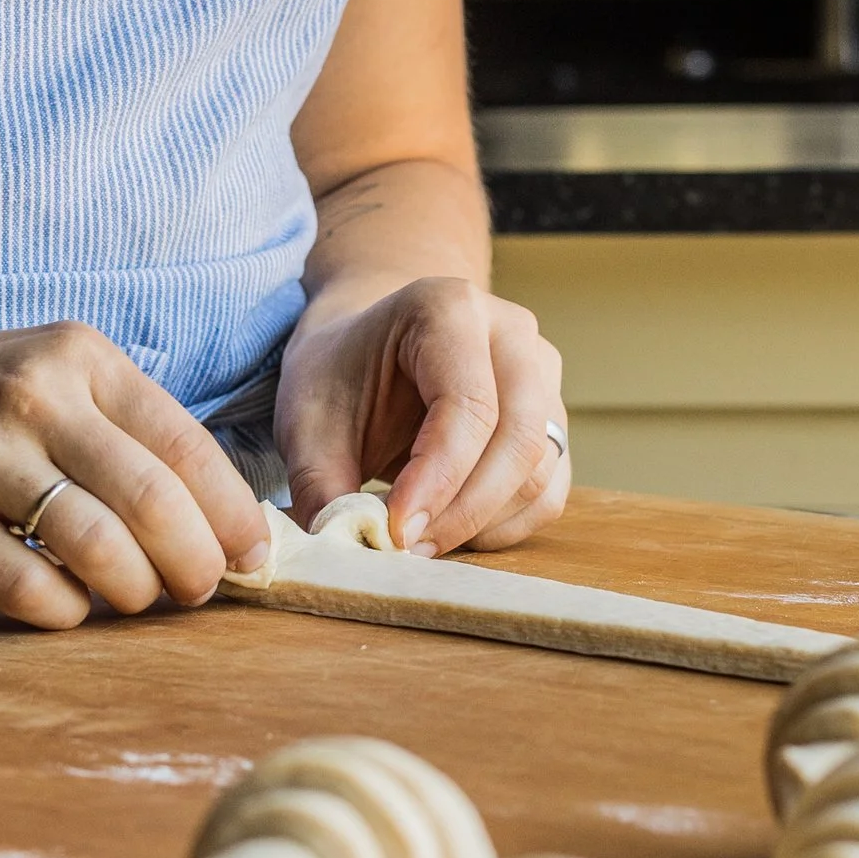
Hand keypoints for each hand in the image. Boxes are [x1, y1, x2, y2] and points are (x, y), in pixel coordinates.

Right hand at [0, 320, 272, 629]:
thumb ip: (131, 430)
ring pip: (99, 548)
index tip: (253, 554)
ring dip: (136, 591)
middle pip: (153, 501)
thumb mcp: (55, 375)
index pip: (185, 444)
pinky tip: (69, 603)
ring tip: (137, 598)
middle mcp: (33, 399)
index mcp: (80, 358)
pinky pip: (29, 588)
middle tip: (201, 590)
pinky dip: (67, 610)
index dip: (232, 511)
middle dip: (196, 563)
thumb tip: (226, 516)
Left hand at [275, 276, 568, 554]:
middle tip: (407, 548)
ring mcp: (543, 377)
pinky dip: (502, 527)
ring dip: (481, 523)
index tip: (395, 531)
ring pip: (539, 471)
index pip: (468, 403)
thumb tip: (349, 548)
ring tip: (417, 539)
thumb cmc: (339, 374)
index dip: (438, 477)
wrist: (368, 349)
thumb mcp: (307, 422)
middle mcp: (511, 334)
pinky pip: (546, 492)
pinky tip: (449, 530)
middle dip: (464, 510)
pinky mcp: (551, 423)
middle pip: (520, 438)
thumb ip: (321, 485)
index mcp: (448, 309)